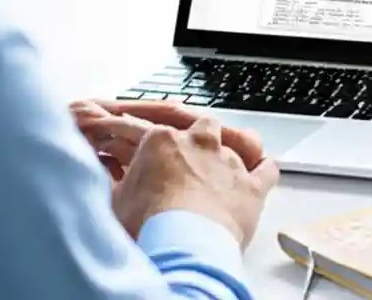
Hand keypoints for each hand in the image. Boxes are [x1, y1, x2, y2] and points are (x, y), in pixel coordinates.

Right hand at [112, 115, 279, 246]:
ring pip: (236, 143)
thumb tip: (105, 169)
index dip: (140, 139)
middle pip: (202, 125)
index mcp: (163, 141)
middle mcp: (200, 143)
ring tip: (220, 170)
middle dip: (195, 137)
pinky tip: (260, 172)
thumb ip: (111, 178)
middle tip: (186, 156)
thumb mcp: (114, 199)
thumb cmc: (147, 225)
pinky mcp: (253, 186)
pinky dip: (263, 171)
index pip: (149, 130)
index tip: (133, 146)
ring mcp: (229, 163)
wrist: (183, 246)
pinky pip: (266, 170)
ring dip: (227, 156)